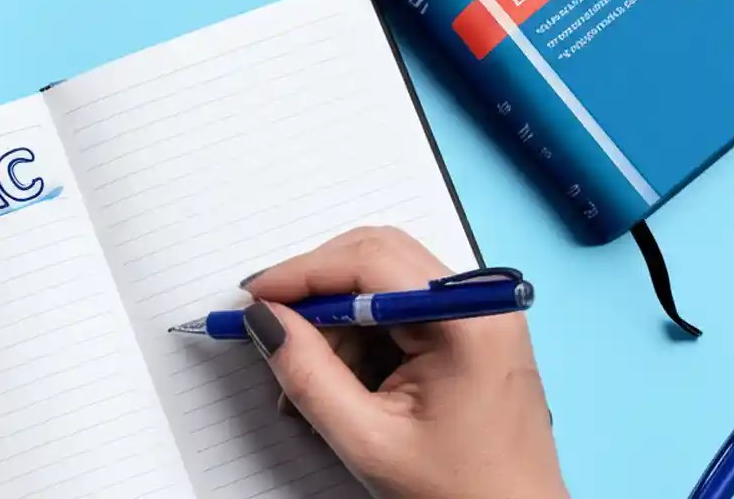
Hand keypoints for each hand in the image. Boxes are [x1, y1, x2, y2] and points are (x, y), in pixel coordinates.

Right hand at [240, 227, 567, 498]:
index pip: (369, 261)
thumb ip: (308, 374)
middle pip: (375, 257)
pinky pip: (399, 307)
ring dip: (335, 321)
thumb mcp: (367, 439)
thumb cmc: (457, 493)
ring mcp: (478, 311)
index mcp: (466, 319)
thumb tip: (264, 319)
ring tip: (308, 381)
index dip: (302, 272)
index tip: (254, 296)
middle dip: (317, 293)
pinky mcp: (470, 329)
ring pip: (381, 281)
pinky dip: (360, 335)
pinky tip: (341, 381)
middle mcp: (479, 300)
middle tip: (274, 331)